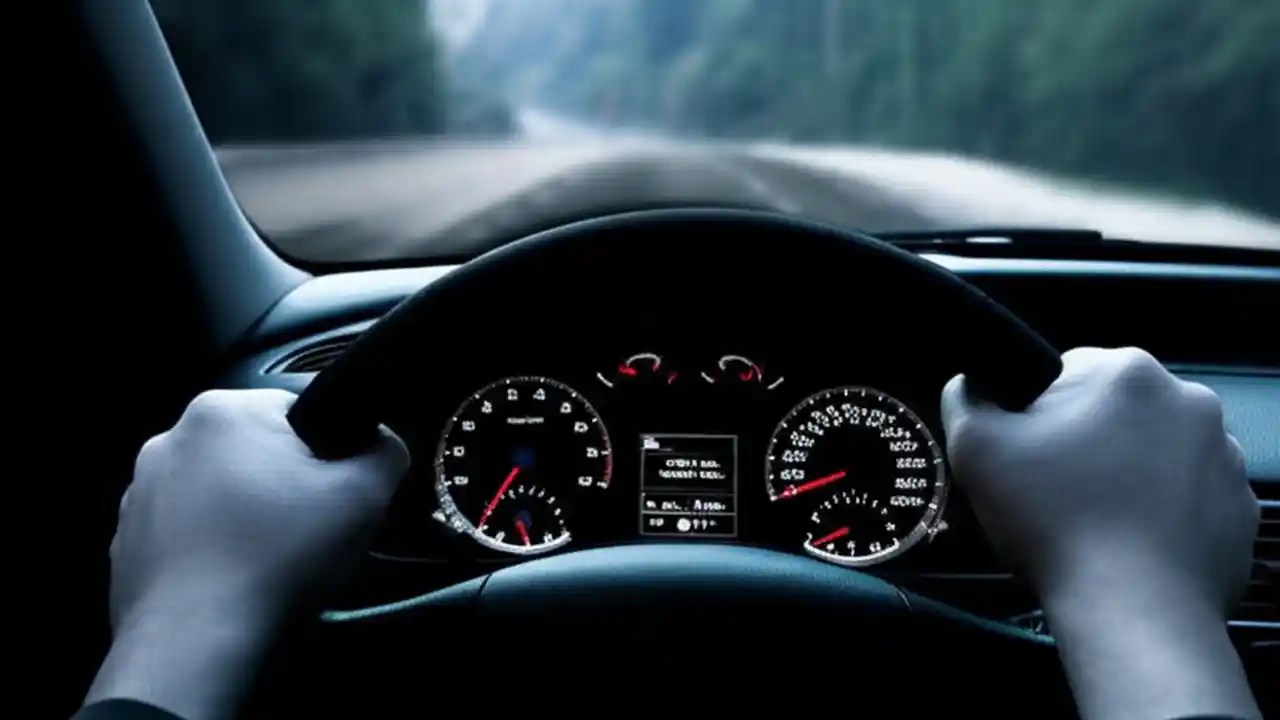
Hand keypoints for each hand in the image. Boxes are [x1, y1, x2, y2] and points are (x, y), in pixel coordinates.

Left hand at [86, 389, 409, 719]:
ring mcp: (138, 493)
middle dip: (286, 484)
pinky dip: (212, 550)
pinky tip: (236, 580)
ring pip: (219, 492)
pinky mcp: (126, 543)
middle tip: (313, 529)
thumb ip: (386, 452)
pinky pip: (186, 534)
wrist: (196, 644)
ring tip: (274, 560)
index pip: (299, 409)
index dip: (333, 450)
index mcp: (224, 411)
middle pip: (256, 451)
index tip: (341, 492)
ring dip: (247, 515)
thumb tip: (382, 445)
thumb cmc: (278, 557)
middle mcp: (170, 440)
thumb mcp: (363, 497)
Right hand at [942, 347, 1259, 719]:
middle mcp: (1188, 400)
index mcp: (1126, 371)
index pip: (1068, 371)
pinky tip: (1132, 539)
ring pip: (1155, 451)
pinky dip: (1162, 511)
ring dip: (1127, 472)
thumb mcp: (976, 450)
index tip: (1029, 455)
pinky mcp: (1240, 506)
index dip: (1037, 413)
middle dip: (1087, 440)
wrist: (1132, 609)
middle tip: (1056, 490)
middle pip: (1116, 410)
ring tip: (1095, 518)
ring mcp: (1223, 455)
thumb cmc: (1054, 522)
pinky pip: (1190, 496)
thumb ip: (965, 398)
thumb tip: (970, 385)